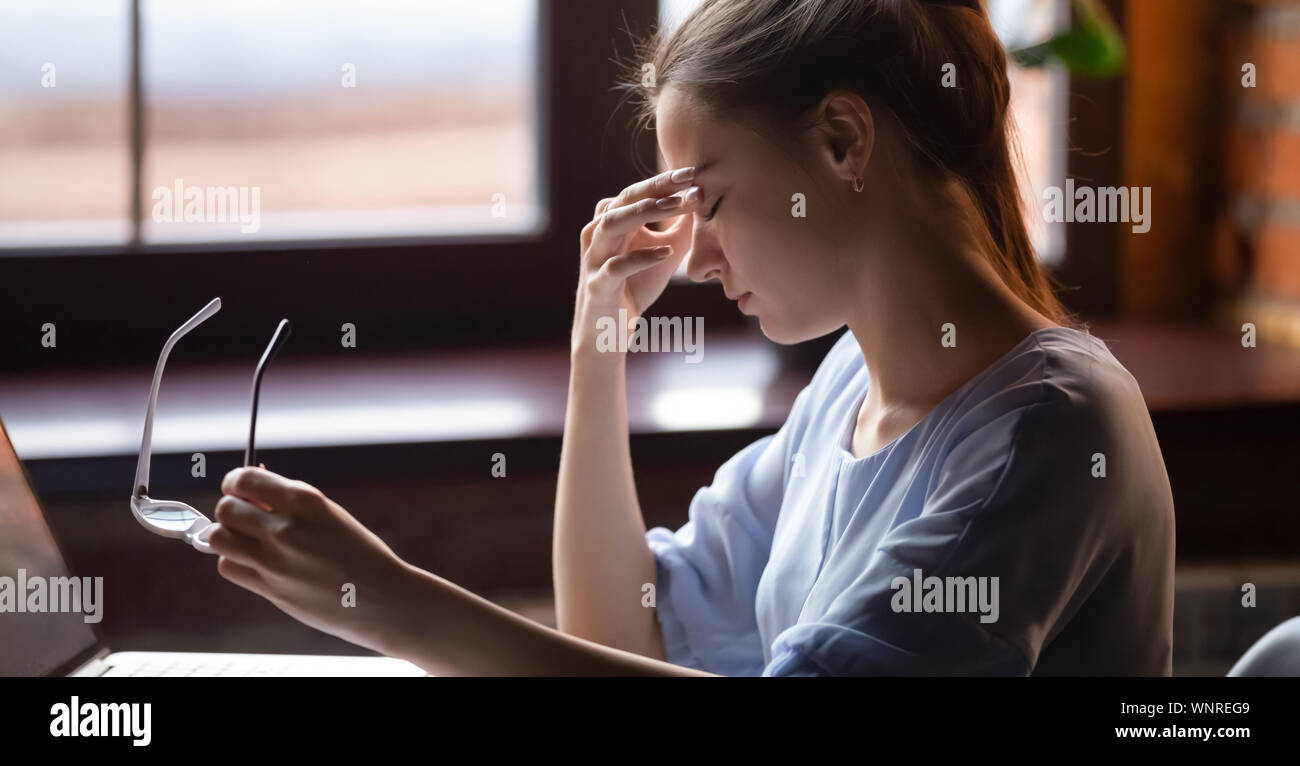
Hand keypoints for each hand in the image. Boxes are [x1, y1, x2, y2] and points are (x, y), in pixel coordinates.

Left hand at [208, 467, 412, 654]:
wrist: (382, 597)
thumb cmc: (359, 553)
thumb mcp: (329, 515)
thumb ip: (290, 503)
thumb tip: (249, 492)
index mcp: (305, 500)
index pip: (245, 479)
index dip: (235, 483)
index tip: (238, 489)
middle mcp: (286, 527)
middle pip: (225, 509)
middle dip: (231, 509)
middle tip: (245, 518)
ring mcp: (276, 560)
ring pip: (218, 538)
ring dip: (227, 535)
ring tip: (246, 540)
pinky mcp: (271, 588)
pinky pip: (229, 566)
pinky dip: (235, 562)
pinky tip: (255, 562)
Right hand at [572, 167, 701, 354]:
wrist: (608, 332)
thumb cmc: (634, 287)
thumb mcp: (663, 253)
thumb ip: (680, 229)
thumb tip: (703, 200)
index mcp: (611, 222)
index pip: (637, 193)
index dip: (664, 181)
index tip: (694, 172)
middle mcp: (598, 234)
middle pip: (624, 199)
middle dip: (656, 187)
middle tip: (688, 180)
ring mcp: (595, 259)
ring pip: (611, 224)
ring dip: (644, 212)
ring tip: (676, 206)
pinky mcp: (598, 286)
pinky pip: (616, 267)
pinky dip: (641, 257)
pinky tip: (666, 253)